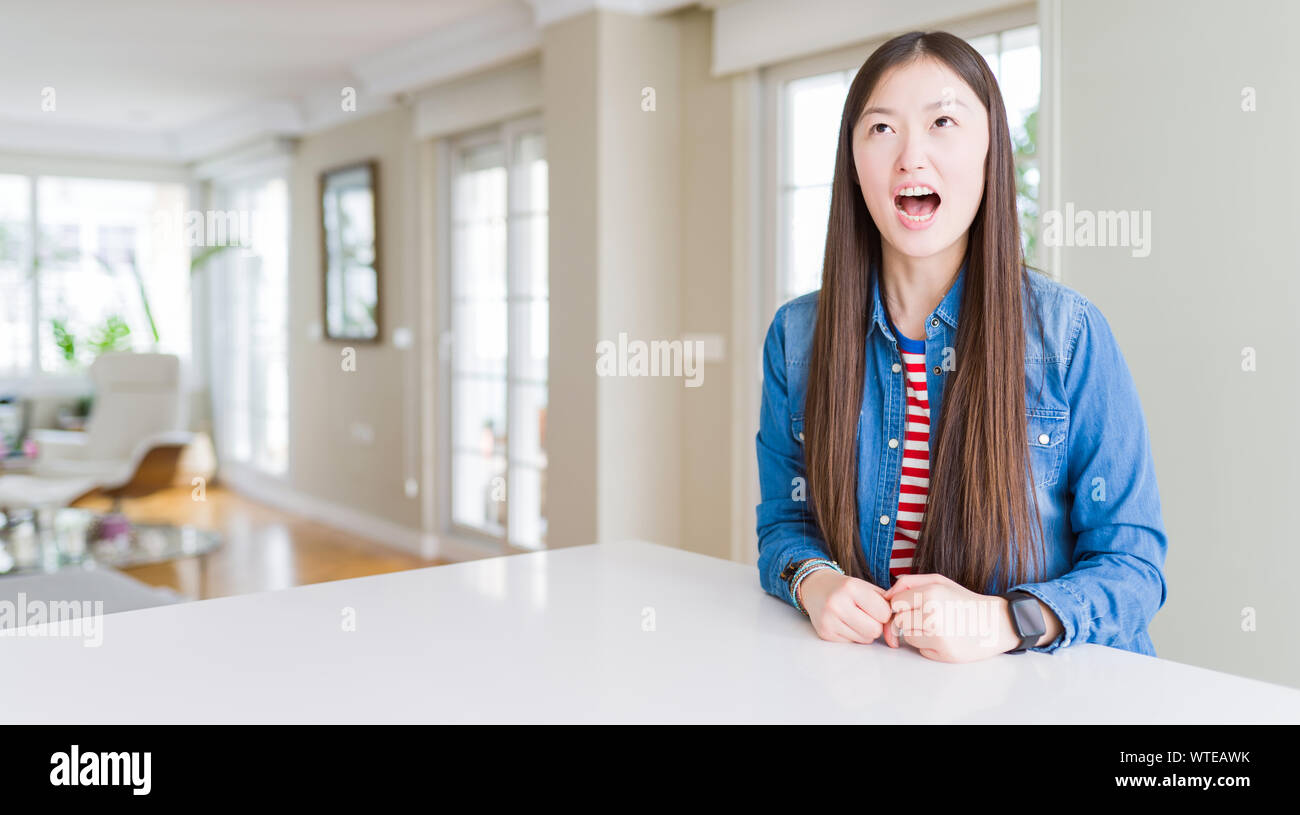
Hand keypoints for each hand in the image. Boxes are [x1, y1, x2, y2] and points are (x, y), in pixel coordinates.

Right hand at [798, 569, 893, 643]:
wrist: (816, 588)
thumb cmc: (845, 588)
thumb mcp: (865, 586)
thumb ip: (885, 602)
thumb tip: (898, 625)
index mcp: (851, 587)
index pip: (884, 613)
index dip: (884, 613)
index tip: (877, 607)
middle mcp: (837, 604)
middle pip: (874, 630)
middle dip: (875, 625)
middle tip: (867, 615)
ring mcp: (829, 620)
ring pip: (865, 639)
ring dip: (865, 632)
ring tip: (855, 618)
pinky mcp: (824, 633)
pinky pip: (852, 643)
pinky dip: (852, 635)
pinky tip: (844, 622)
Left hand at [880, 573, 1018, 662]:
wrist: (996, 623)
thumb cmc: (964, 600)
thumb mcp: (939, 581)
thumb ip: (909, 583)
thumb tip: (886, 595)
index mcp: (930, 594)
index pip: (895, 603)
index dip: (901, 605)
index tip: (912, 606)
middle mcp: (933, 615)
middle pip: (899, 622)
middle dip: (908, 620)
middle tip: (924, 617)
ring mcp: (939, 636)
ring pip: (908, 637)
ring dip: (918, 633)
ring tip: (938, 626)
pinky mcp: (944, 653)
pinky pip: (921, 650)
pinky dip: (928, 646)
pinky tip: (944, 638)